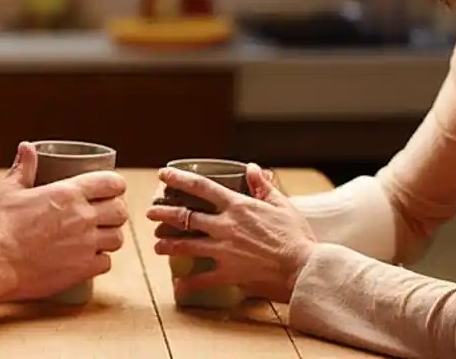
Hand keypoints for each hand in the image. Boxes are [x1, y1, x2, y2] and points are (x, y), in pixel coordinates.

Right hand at [0, 142, 128, 300]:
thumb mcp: (9, 191)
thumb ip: (23, 168)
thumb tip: (27, 147)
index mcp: (68, 193)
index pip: (111, 183)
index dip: (115, 185)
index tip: (112, 188)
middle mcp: (83, 217)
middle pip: (120, 211)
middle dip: (117, 210)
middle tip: (107, 212)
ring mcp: (85, 245)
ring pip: (118, 238)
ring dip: (111, 235)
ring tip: (100, 235)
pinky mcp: (82, 269)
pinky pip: (106, 262)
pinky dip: (101, 259)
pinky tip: (89, 257)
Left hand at [145, 163, 315, 303]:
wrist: (304, 269)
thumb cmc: (297, 237)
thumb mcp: (282, 205)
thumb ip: (264, 186)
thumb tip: (252, 168)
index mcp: (238, 206)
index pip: (201, 188)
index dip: (179, 179)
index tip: (163, 175)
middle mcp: (225, 226)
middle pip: (185, 217)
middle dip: (163, 214)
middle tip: (150, 213)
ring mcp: (224, 250)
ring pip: (186, 245)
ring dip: (168, 245)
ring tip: (157, 245)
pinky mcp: (227, 273)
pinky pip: (201, 279)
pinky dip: (187, 284)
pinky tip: (177, 287)